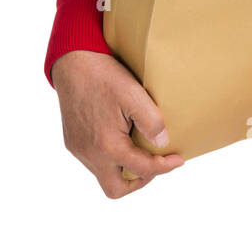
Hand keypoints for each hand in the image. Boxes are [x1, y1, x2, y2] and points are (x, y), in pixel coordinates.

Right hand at [51, 51, 184, 197]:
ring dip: (124, 169)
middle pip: (115, 189)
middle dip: (140, 181)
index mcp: (107, 146)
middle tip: (155, 164)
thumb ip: (151, 122)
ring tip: (141, 150)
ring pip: (103, 175)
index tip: (178, 159)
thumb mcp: (134, 95)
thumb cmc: (103, 76)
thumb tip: (163, 144)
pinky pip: (94, 162)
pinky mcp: (73, 142)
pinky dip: (111, 159)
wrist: (72, 62)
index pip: (141, 169)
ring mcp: (79, 149)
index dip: (164, 167)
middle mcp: (90, 154)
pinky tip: (122, 140)